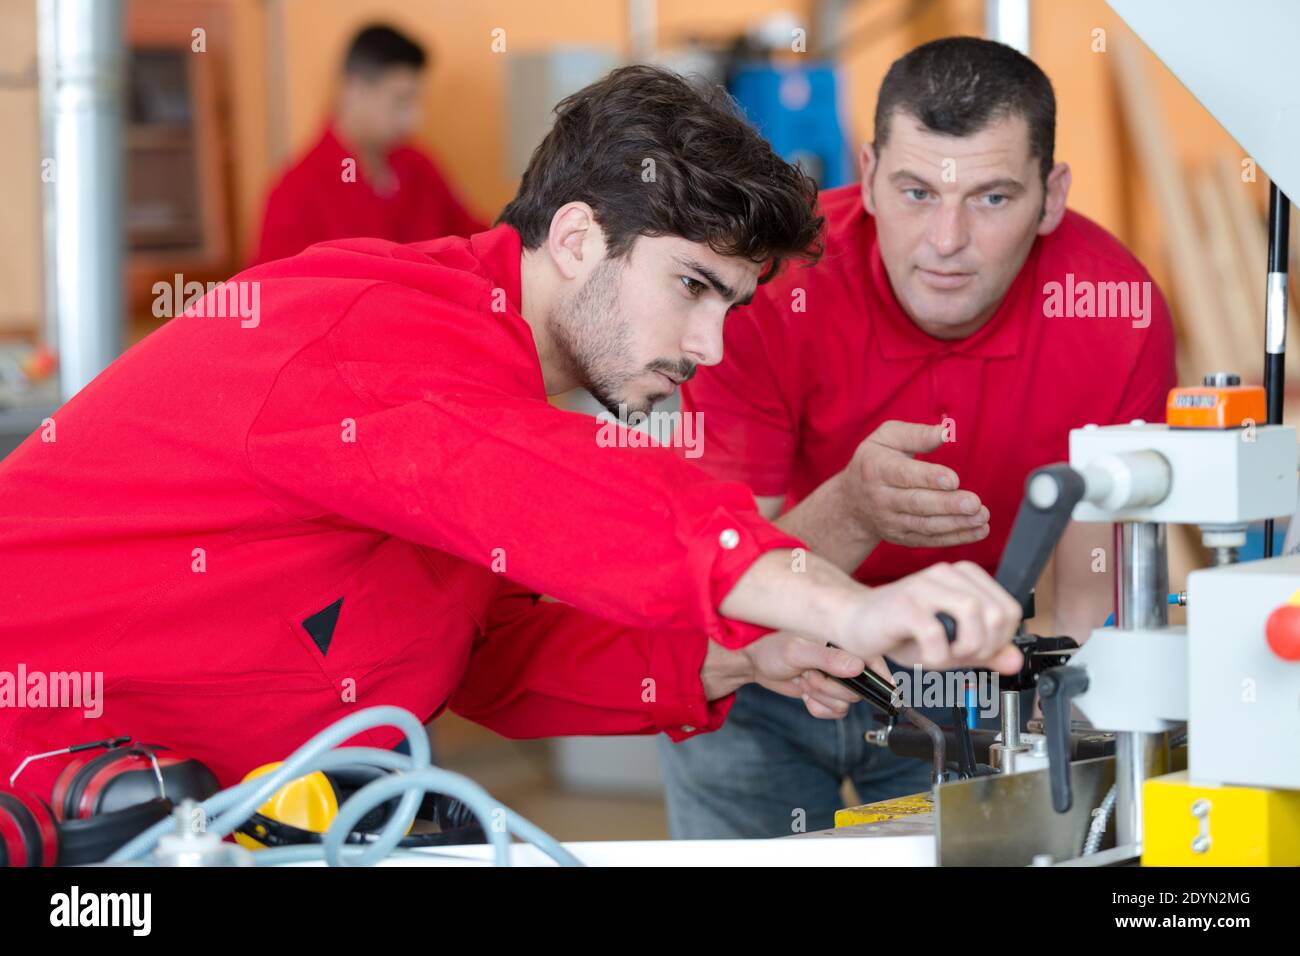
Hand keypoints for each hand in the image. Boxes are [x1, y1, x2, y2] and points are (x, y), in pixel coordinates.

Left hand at [700, 632, 878, 718]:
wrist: (754, 662)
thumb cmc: (772, 647)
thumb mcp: (798, 650)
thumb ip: (828, 658)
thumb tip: (858, 667)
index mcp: (844, 642)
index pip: (874, 660)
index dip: (882, 677)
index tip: (888, 691)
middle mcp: (844, 661)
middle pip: (858, 691)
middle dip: (829, 687)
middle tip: (809, 673)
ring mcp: (836, 679)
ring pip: (845, 703)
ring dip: (820, 696)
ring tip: (803, 679)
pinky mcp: (827, 693)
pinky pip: (834, 712)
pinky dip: (817, 707)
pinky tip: (804, 693)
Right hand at [832, 561, 1023, 673]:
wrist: (854, 622)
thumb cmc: (900, 630)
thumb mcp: (951, 644)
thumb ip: (984, 651)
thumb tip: (1016, 661)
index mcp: (963, 577)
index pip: (1009, 610)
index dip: (1000, 641)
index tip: (978, 653)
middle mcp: (946, 574)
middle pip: (995, 613)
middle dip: (985, 647)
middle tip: (961, 658)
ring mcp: (924, 586)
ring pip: (973, 614)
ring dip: (963, 650)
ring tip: (943, 657)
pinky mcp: (904, 604)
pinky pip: (936, 634)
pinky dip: (936, 657)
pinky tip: (924, 658)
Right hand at [841, 421, 988, 547]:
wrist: (851, 502)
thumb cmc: (876, 460)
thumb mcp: (887, 438)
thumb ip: (916, 435)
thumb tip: (946, 432)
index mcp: (876, 469)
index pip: (903, 475)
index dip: (929, 478)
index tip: (954, 480)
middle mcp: (880, 499)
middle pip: (917, 504)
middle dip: (947, 505)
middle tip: (974, 503)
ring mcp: (890, 522)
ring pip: (926, 526)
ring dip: (957, 524)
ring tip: (982, 517)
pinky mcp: (902, 538)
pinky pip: (930, 540)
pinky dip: (956, 538)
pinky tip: (979, 531)